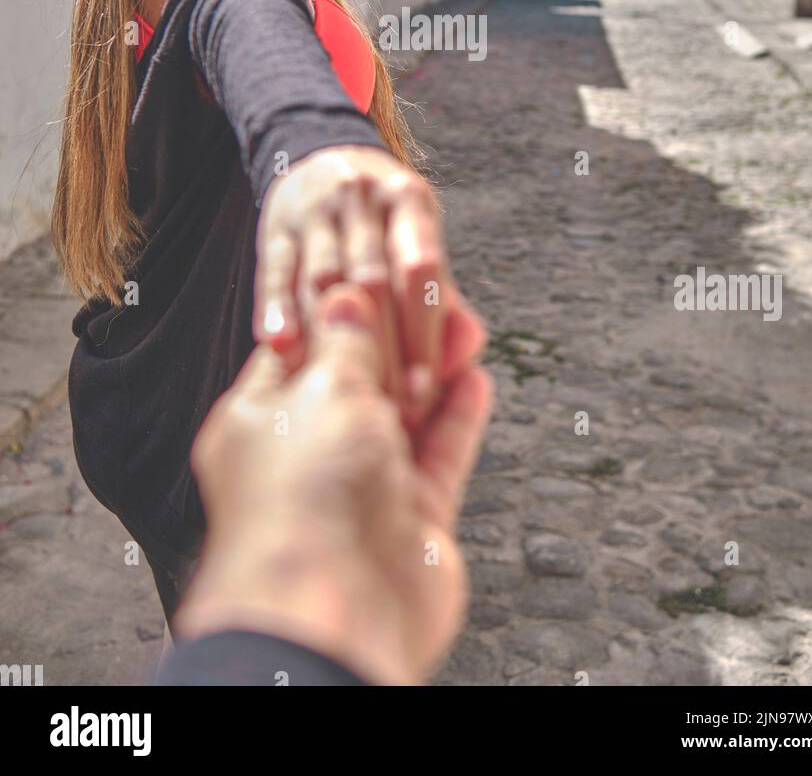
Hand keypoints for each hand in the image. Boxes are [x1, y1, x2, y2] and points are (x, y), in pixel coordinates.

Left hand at [177, 284, 492, 684]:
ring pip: (403, 419)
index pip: (300, 351)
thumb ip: (345, 341)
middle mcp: (306, 458)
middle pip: (357, 384)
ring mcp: (359, 491)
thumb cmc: (304, 497)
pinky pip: (437, 457)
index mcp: (258, 423)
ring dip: (433, 375)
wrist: (334, 612)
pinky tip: (476, 381)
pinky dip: (457, 419)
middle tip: (432, 300)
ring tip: (464, 329)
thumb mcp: (322, 388)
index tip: (375, 277)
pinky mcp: (409, 522)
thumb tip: (346, 298)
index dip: (340, 313)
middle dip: (397, 341)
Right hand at [253, 146, 447, 412]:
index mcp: (408, 199)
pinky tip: (283, 351)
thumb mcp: (419, 238)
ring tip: (338, 395)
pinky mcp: (275, 228)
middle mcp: (361, 198)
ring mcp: (315, 211)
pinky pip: (274, 274)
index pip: (421, 268)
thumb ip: (443, 298)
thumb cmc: (386, 220)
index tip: (427, 390)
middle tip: (386, 408)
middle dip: (381, 348)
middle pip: (371, 279)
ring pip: (322, 279)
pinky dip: (278, 313)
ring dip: (330, 339)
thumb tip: (468, 353)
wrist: (323, 157)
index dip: (424, 332)